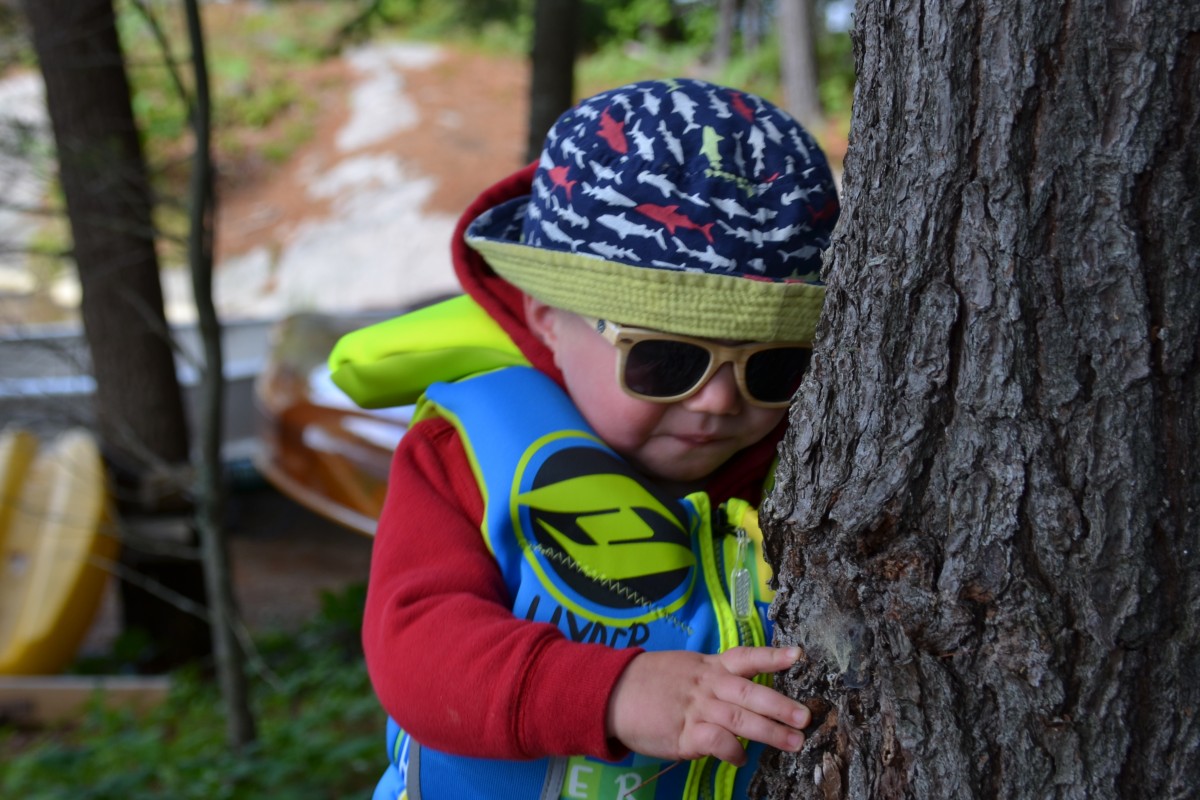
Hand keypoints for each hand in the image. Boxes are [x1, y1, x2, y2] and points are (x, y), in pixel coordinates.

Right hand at [605, 646, 809, 764]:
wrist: (612, 693)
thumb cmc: (650, 682)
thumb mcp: (685, 668)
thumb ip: (713, 678)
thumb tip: (742, 692)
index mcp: (708, 666)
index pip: (745, 657)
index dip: (772, 656)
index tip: (798, 655)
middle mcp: (707, 685)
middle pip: (749, 692)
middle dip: (780, 705)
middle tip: (805, 717)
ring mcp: (696, 709)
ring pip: (739, 719)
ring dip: (769, 732)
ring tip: (794, 742)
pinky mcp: (683, 734)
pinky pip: (716, 742)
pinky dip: (732, 750)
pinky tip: (742, 758)